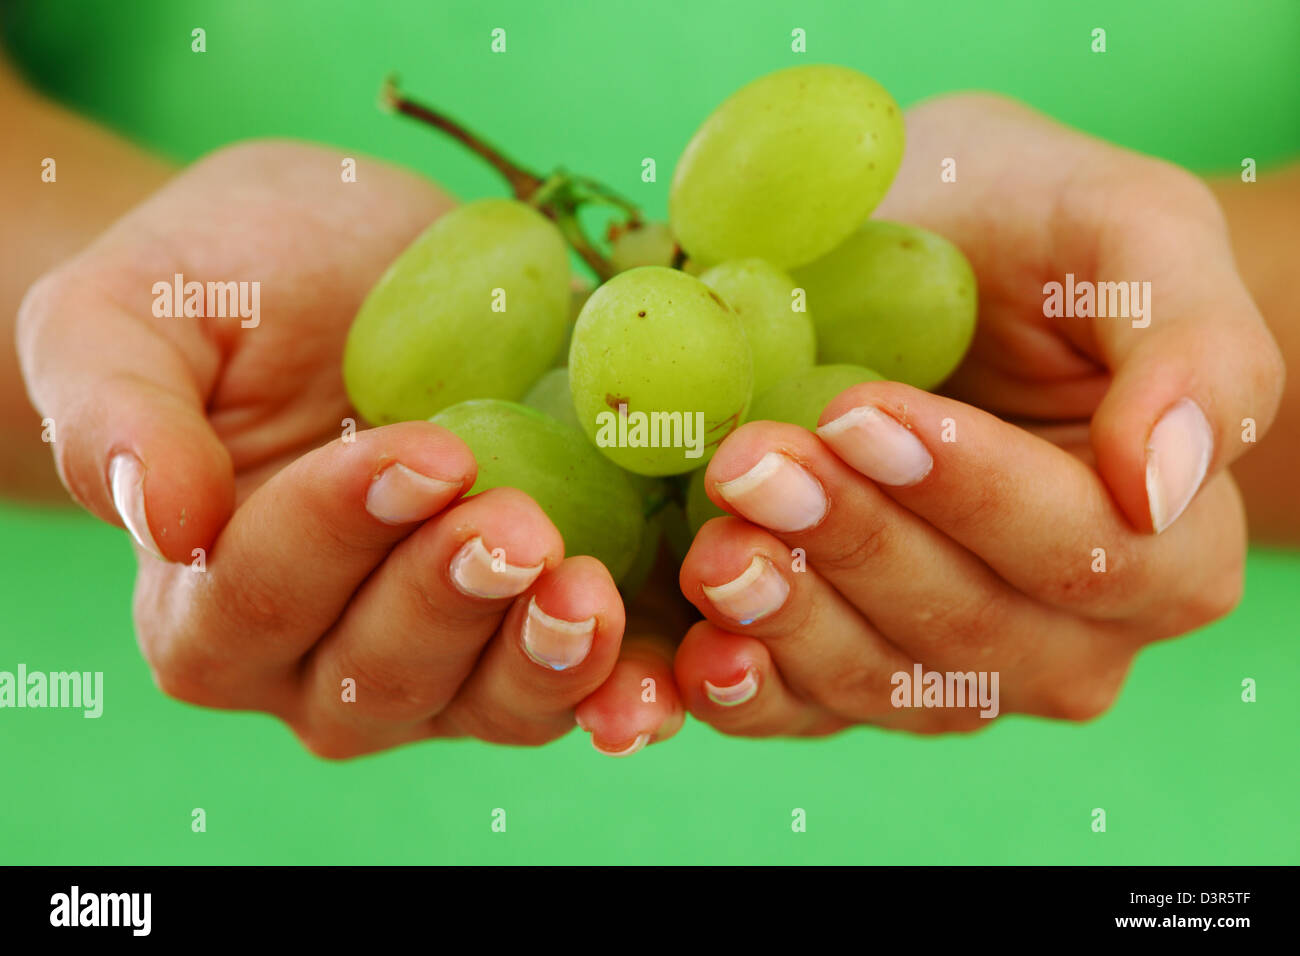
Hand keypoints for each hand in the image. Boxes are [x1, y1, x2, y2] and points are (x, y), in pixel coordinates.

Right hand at [18, 141, 681, 756]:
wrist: (359, 261)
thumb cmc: (235, 276)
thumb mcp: (133, 304)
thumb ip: (114, 406)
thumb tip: (157, 520)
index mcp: (209, 596)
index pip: (256, 596)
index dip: (336, 536)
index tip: (422, 450)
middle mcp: (321, 653)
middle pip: (375, 676)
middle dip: (449, 604)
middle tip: (517, 526)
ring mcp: (444, 654)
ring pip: (483, 703)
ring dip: (541, 662)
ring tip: (587, 590)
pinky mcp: (536, 623)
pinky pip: (581, 685)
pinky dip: (625, 684)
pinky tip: (667, 669)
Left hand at [672, 94, 1283, 734]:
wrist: (933, 257)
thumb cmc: (1038, 233)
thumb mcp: (1136, 235)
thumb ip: (1198, 348)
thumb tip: (1165, 481)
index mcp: (1167, 546)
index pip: (1083, 550)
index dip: (972, 493)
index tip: (862, 414)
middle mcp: (1071, 634)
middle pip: (970, 629)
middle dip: (855, 545)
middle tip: (754, 464)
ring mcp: (956, 667)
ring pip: (883, 681)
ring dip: (792, 620)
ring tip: (713, 547)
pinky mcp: (851, 666)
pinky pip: (806, 710)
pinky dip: (749, 696)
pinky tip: (697, 656)